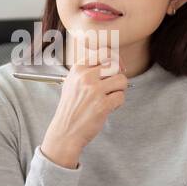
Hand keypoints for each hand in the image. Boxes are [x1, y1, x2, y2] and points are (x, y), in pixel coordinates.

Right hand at [40, 54, 127, 168]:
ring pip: (122, 80)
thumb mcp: (72, 83)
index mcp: (78, 69)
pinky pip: (121, 97)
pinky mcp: (102, 105)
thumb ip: (88, 70)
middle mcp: (85, 77)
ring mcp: (94, 91)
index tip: (117, 67)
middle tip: (115, 85)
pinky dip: (118, 104)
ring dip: (119, 90)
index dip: (115, 59)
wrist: (65, 132)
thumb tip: (111, 61)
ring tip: (109, 98)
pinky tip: (108, 108)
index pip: (104, 53)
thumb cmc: (71, 109)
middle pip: (115, 65)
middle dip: (118, 75)